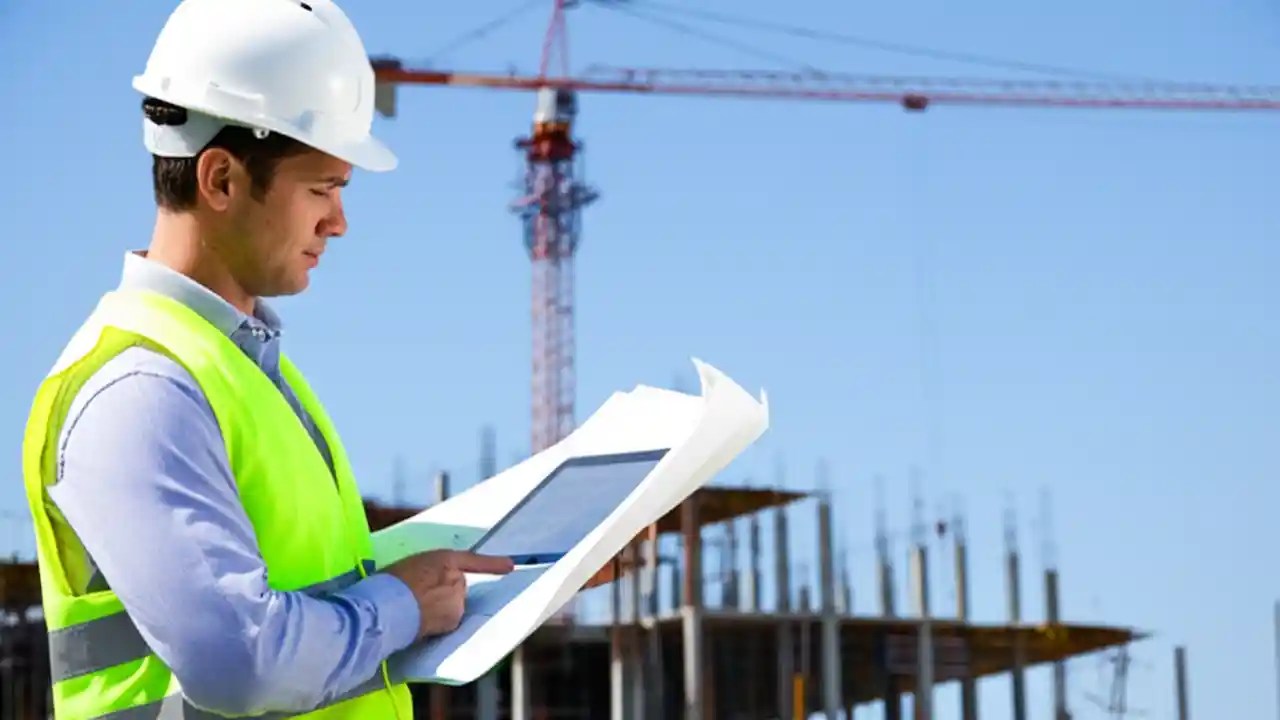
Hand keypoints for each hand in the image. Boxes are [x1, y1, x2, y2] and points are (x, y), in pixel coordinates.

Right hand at [382, 550, 514, 638]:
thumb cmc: (390, 583)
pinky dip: (439, 623)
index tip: (511, 566)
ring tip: (416, 610)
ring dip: (442, 609)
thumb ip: (429, 572)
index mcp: (444, 559)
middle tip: (420, 598)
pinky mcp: (454, 619)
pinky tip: (421, 622)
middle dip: (445, 593)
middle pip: (458, 588)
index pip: (474, 561)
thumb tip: (429, 585)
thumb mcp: (411, 566)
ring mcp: (457, 600)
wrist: (387, 605)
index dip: (493, 563)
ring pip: (454, 606)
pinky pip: (449, 621)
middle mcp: (457, 578)